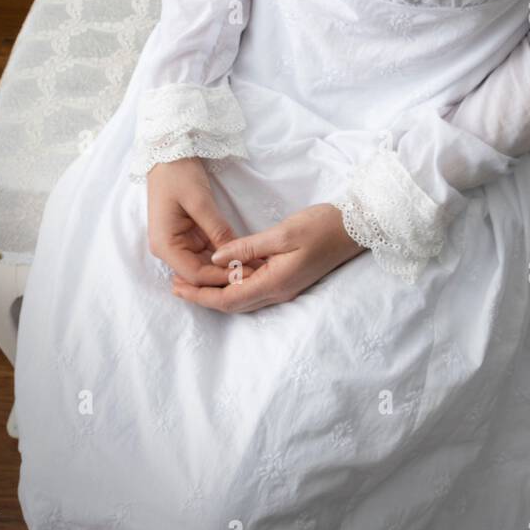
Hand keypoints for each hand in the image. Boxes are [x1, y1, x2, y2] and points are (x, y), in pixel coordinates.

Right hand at [147, 157, 264, 287]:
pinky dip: (224, 255)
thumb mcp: (200, 202)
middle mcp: (169, 250)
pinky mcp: (187, 235)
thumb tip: (236, 257)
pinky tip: (243, 256)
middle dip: (226, 275)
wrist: (167, 152)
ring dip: (227, 267)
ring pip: (205, 264)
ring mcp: (178, 243)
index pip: (195, 275)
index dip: (221, 278)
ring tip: (255, 266)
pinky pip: (207, 251)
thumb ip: (218, 230)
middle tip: (257, 273)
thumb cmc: (179, 175)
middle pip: (199, 274)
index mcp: (165, 245)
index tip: (247, 274)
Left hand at [170, 203, 366, 312]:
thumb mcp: (283, 232)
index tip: (177, 287)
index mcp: (274, 283)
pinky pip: (254, 287)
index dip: (201, 296)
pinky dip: (233, 282)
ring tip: (191, 278)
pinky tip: (222, 270)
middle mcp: (277, 292)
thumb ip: (248, 246)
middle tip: (175, 285)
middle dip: (202, 297)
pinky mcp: (287, 278)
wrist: (354, 229)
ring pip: (242, 297)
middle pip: (232, 303)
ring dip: (216, 291)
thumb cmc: (321, 226)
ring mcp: (284, 287)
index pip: (228, 299)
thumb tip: (215, 258)